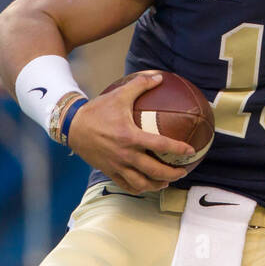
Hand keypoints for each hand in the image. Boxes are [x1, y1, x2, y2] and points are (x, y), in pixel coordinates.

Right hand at [64, 71, 194, 194]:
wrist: (73, 126)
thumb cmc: (98, 110)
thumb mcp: (119, 94)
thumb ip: (140, 85)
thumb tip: (159, 77)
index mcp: (130, 136)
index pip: (160, 144)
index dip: (178, 149)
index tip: (191, 151)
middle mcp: (125, 154)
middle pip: (154, 170)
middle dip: (172, 174)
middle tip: (183, 171)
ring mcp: (116, 165)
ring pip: (141, 183)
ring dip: (156, 185)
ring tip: (167, 182)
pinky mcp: (108, 171)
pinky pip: (126, 186)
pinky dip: (138, 188)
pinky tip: (146, 185)